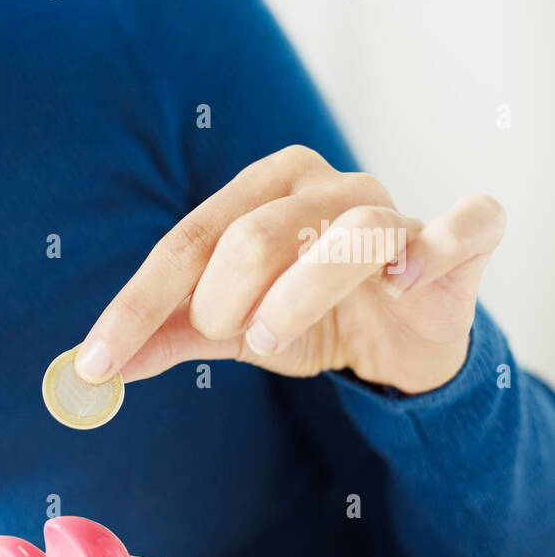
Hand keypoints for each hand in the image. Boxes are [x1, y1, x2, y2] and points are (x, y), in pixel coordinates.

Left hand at [74, 145, 507, 394]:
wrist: (398, 338)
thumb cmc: (309, 316)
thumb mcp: (230, 328)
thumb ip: (170, 336)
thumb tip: (96, 369)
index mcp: (260, 191)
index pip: (184, 244)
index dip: (136, 307)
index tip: (97, 363)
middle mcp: (323, 186)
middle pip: (252, 235)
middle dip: (221, 303)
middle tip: (229, 340)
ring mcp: (392, 208)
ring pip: (345, 236)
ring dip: (298, 297)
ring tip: (271, 339)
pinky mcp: (459, 238)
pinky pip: (459, 227)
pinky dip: (433, 247)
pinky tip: (403, 280)